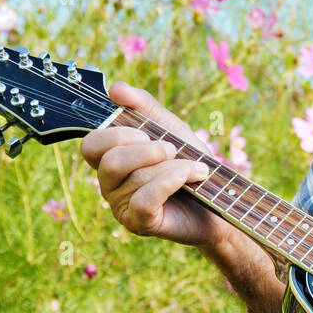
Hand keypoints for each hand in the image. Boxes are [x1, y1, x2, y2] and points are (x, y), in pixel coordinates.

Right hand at [79, 81, 234, 249]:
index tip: (146, 133)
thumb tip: (115, 88)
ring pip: (135, 178)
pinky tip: (192, 176)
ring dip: (174, 165)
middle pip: (110, 162)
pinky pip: (145, 199)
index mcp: (111, 158)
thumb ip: (143, 106)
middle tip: (172, 149)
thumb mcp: (170, 127)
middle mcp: (110, 184)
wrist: (221, 198)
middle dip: (148, 150)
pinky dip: (171, 181)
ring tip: (197, 167)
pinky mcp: (138, 223)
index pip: (91, 145)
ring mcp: (121, 206)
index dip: (115, 134)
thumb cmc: (190, 161)